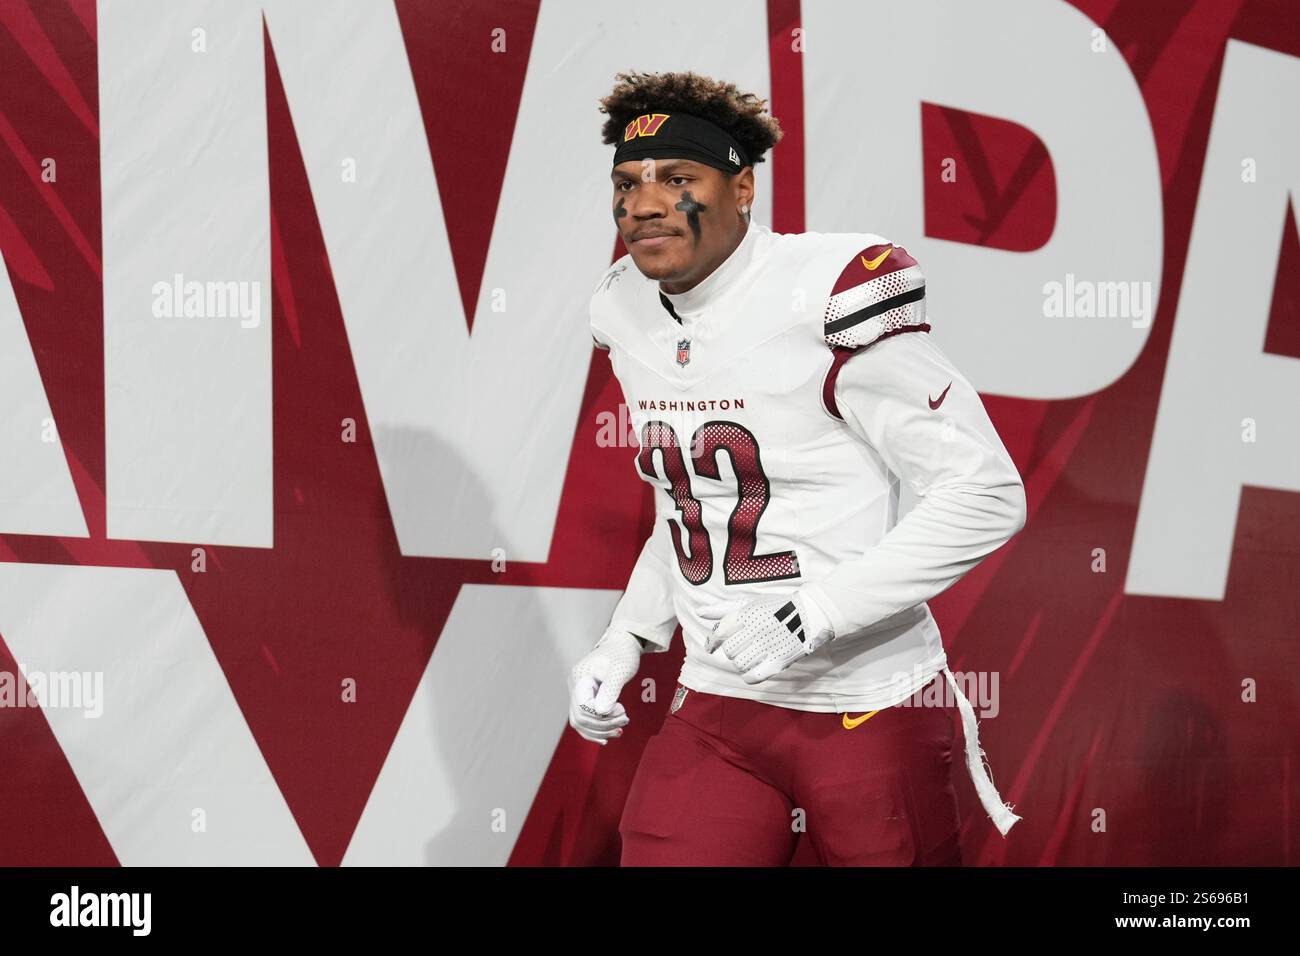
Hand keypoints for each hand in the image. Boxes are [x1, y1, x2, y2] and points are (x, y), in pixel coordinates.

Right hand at [567, 629, 641, 744]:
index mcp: (579, 678)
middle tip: (625, 721)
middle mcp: (574, 687)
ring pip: (580, 723)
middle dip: (603, 725)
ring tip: (620, 730)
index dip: (602, 716)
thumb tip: (602, 712)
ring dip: (600, 731)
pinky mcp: (585, 698)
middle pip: (580, 718)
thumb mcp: (619, 671)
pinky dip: (595, 730)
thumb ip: (610, 691)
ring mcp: (578, 693)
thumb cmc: (622, 654)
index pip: (583, 708)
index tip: (622, 709)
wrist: (623, 645)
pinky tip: (606, 738)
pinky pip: (585, 720)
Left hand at [698, 592, 831, 683]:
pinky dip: (749, 675)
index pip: (720, 632)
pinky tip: (754, 668)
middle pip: (729, 651)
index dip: (713, 642)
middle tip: (742, 647)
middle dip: (732, 651)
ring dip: (741, 662)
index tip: (712, 646)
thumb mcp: (749, 602)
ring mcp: (768, 646)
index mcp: (747, 614)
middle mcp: (756, 630)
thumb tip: (699, 612)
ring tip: (750, 655)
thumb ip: (723, 609)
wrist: (809, 614)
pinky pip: (753, 677)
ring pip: (739, 664)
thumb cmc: (775, 608)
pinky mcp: (778, 661)